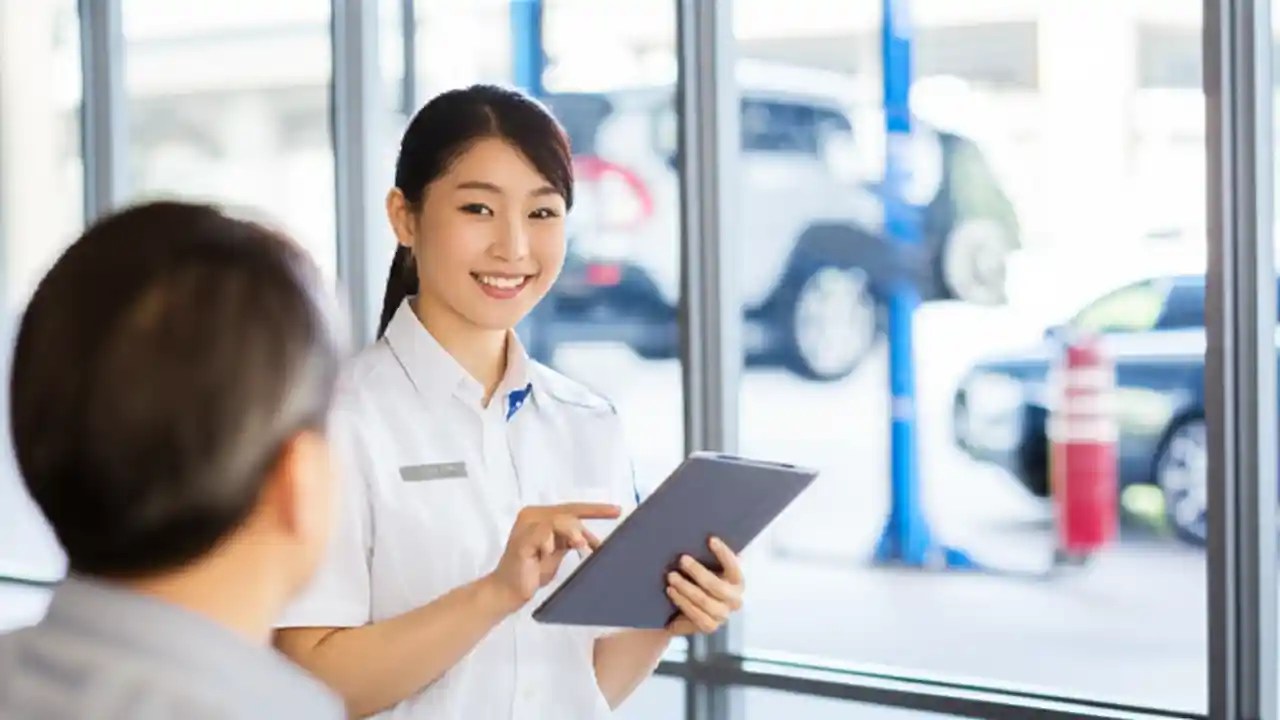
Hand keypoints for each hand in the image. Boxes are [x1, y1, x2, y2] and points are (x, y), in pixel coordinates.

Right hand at [486, 502, 621, 613]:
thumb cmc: (533, 571)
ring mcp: (525, 527)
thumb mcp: (558, 552)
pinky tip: (550, 553)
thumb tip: (596, 540)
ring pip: (556, 520)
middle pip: (566, 512)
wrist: (508, 591)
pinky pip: (542, 534)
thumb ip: (573, 540)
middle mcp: (531, 516)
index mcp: (540, 516)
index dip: (595, 509)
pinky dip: (550, 543)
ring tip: (580, 545)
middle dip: (584, 527)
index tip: (617, 511)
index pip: (572, 508)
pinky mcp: (521, 541)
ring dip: (571, 532)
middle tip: (592, 544)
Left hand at [664, 536, 744, 635]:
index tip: (710, 539)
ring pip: (704, 600)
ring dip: (686, 587)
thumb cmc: (695, 583)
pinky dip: (682, 601)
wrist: (682, 612)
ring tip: (671, 576)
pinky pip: (695, 614)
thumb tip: (698, 533)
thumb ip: (706, 555)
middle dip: (698, 572)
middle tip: (682, 559)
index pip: (734, 566)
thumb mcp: (703, 568)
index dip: (724, 553)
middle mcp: (735, 599)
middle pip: (717, 586)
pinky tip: (671, 591)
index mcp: (737, 581)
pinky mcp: (709, 627)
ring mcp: (723, 615)